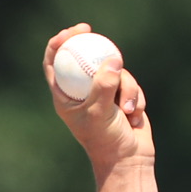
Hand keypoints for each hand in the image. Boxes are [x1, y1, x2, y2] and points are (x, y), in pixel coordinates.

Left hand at [44, 24, 153, 176]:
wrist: (128, 160)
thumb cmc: (106, 140)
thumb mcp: (100, 112)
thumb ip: (103, 85)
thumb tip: (112, 59)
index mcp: (66, 96)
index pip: (55, 64)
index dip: (59, 43)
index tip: (71, 32)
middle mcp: (83, 91)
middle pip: (84, 58)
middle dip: (90, 44)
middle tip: (91, 32)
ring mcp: (103, 93)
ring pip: (115, 71)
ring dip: (125, 89)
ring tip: (126, 111)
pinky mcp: (123, 96)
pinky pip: (131, 83)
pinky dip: (135, 97)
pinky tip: (134, 117)